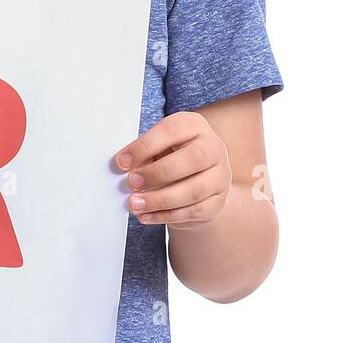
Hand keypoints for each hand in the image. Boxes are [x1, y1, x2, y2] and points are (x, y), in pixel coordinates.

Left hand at [113, 110, 230, 229]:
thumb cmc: (173, 158)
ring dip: (159, 199)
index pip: (172, 131)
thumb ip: (145, 155)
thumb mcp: (159, 148)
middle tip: (131, 182)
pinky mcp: (218, 202)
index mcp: (194, 126)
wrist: (200, 182)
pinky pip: (193, 212)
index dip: (145, 146)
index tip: (122, 162)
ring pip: (193, 190)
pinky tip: (146, 216)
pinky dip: (166, 216)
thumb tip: (124, 167)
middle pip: (191, 159)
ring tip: (135, 204)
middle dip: (157, 173)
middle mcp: (213, 148)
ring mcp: (220, 176)